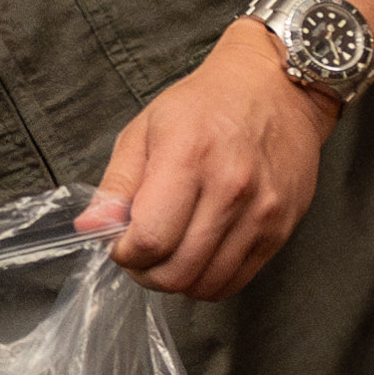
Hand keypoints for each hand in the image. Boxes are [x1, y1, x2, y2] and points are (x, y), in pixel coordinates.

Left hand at [75, 22, 337, 299]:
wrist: (276, 90)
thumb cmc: (203, 106)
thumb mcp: (144, 131)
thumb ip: (116, 185)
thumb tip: (91, 228)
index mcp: (188, 159)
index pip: (150, 240)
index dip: (124, 253)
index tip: (118, 242)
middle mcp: (231, 190)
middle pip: (177, 272)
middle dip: (145, 272)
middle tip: (138, 252)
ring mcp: (262, 213)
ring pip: (207, 284)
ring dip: (176, 281)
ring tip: (166, 254)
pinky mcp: (282, 229)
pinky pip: (237, 280)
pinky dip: (208, 279)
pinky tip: (196, 254)